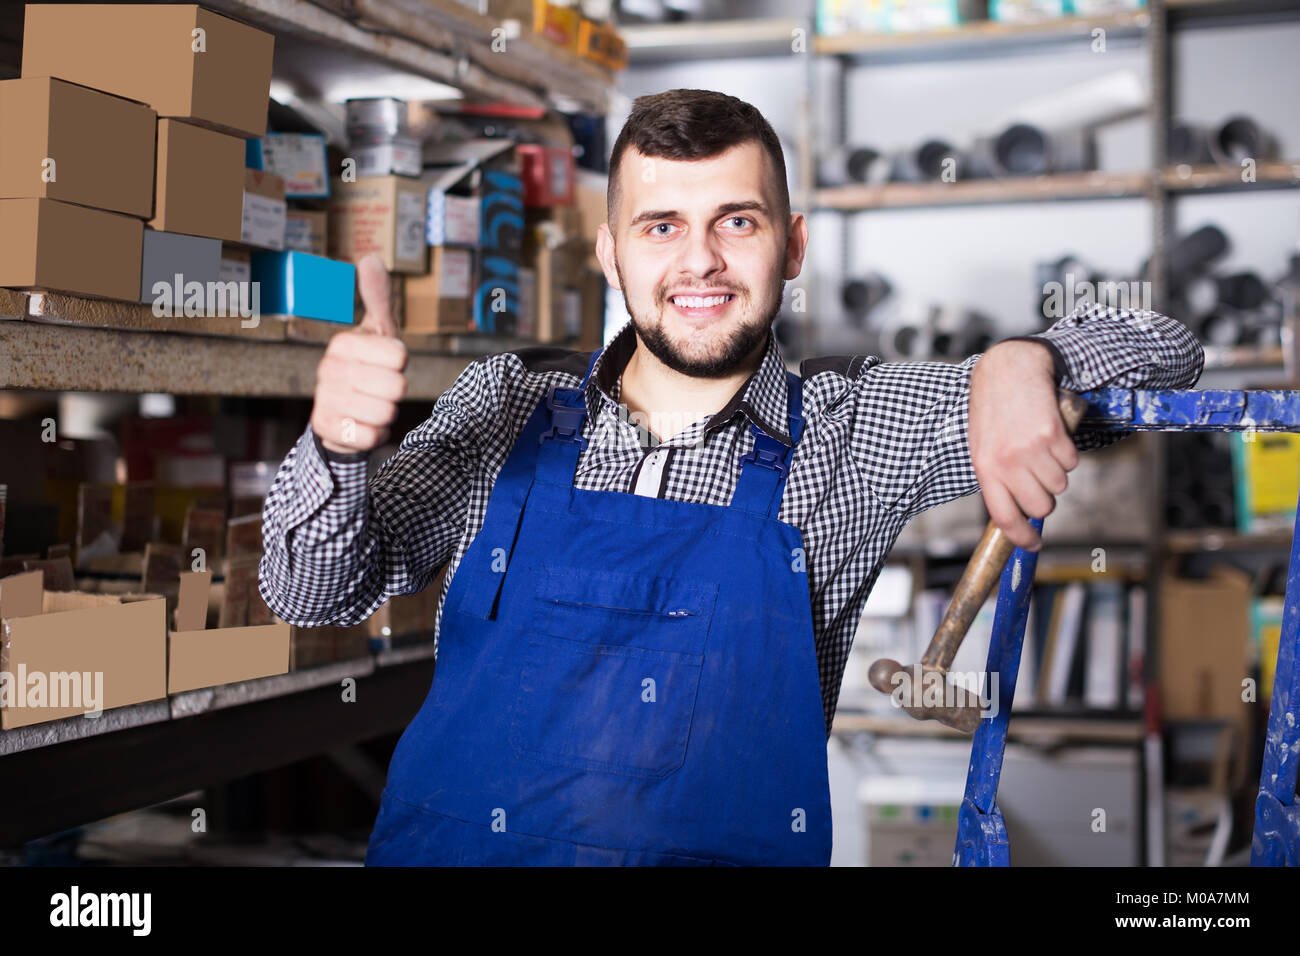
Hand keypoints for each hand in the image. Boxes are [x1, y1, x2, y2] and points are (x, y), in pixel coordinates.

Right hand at [311, 253, 407, 453]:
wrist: (342, 412)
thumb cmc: (368, 367)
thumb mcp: (378, 331)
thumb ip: (378, 298)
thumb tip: (370, 257)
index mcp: (343, 344)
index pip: (399, 356)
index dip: (401, 364)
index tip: (387, 364)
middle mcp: (328, 369)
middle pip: (395, 387)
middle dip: (395, 392)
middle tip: (381, 388)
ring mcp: (324, 400)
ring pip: (384, 413)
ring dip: (386, 414)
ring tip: (372, 405)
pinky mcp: (326, 429)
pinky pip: (371, 437)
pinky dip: (375, 434)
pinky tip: (363, 425)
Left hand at [967, 341, 1078, 551]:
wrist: (1009, 370)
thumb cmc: (994, 410)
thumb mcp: (983, 447)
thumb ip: (998, 479)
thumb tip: (1017, 512)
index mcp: (985, 468)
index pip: (1004, 517)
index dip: (1021, 537)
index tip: (1032, 544)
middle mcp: (1008, 463)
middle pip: (1041, 506)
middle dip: (1045, 498)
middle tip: (1038, 478)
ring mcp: (1031, 449)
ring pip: (1060, 485)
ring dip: (1056, 471)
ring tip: (1040, 448)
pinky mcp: (1053, 434)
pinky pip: (1071, 461)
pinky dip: (1066, 452)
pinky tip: (1050, 434)